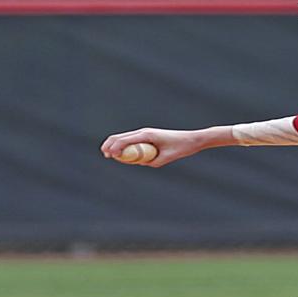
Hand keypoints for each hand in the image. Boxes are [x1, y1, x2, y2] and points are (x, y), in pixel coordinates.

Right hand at [99, 126, 229, 167]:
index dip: (115, 148)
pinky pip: (132, 141)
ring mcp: (145, 133)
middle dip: (110, 145)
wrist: (192, 139)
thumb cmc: (181, 147)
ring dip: (116, 145)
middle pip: (121, 136)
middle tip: (105, 155)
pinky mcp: (148, 137)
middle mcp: (144, 132)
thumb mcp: (167, 158)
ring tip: (109, 154)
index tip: (110, 156)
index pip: (125, 140)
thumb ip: (153, 162)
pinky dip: (125, 146)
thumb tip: (142, 164)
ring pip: (125, 137)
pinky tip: (122, 154)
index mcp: (147, 135)